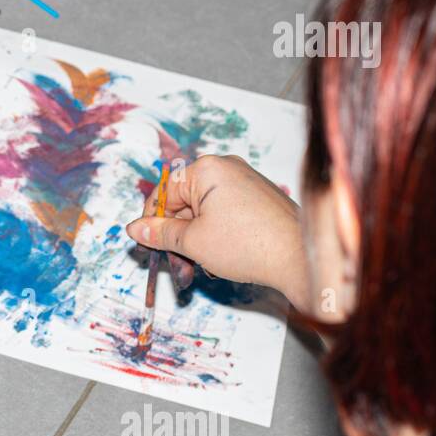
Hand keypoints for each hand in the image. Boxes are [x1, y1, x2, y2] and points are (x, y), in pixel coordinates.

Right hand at [125, 155, 308, 309]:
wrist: (301, 258)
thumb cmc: (248, 245)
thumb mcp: (192, 242)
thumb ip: (159, 233)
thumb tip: (135, 228)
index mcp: (207, 169)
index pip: (164, 192)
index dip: (152, 221)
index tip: (149, 244)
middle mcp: (228, 168)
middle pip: (185, 202)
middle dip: (178, 235)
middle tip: (177, 264)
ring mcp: (247, 182)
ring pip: (205, 211)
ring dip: (197, 239)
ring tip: (202, 267)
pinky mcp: (260, 199)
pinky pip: (226, 213)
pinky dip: (217, 235)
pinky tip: (222, 259)